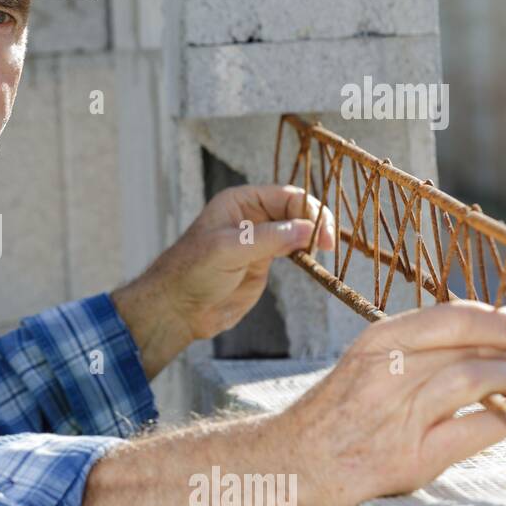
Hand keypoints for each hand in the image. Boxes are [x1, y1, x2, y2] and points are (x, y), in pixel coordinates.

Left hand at [111, 184, 335, 377]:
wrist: (178, 308)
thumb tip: (309, 229)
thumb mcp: (229, 249)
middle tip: (327, 245)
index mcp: (240, 202)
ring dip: (314, 238)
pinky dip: (307, 254)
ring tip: (325, 251)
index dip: (310, 211)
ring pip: (298, 230)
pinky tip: (315, 261)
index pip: (288, 196)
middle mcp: (252, 217)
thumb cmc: (192, 272)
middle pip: (298, 211)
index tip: (321, 236)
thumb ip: (269, 238)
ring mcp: (259, 240)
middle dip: (316, 223)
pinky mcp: (263, 263)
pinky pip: (292, 251)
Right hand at [285, 300, 505, 505]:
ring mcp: (399, 417)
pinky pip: (479, 429)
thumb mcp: (368, 361)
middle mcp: (386, 374)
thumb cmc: (341, 411)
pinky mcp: (415, 458)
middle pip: (470, 347)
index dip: (495, 319)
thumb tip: (497, 322)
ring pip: (477, 380)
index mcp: (376, 343)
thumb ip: (421, 345)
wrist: (298, 463)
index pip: (452, 317)